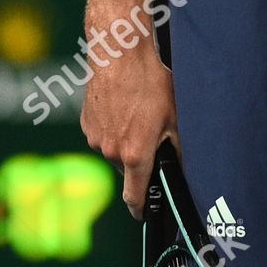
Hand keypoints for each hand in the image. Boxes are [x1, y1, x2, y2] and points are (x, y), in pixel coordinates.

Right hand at [80, 38, 178, 218]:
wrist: (119, 53)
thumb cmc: (149, 81)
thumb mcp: (173, 116)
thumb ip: (176, 148)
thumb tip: (179, 166)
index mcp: (134, 155)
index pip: (135, 198)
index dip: (142, 209)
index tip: (146, 214)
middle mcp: (111, 151)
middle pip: (127, 168)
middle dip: (138, 159)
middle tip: (151, 132)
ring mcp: (96, 137)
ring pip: (114, 150)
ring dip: (124, 140)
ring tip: (136, 111)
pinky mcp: (86, 122)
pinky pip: (102, 133)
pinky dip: (111, 126)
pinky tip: (122, 103)